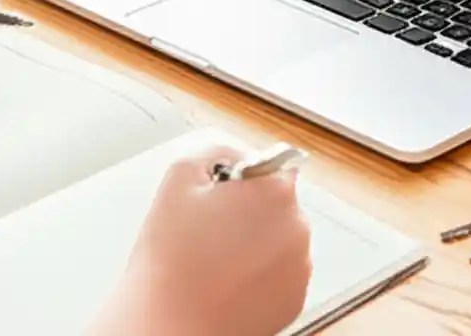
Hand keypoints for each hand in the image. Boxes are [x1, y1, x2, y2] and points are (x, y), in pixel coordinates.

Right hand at [92, 146, 312, 335]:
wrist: (170, 324)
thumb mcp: (180, 177)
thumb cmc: (172, 260)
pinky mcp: (294, 299)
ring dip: (255, 243)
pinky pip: (279, 274)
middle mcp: (298, 226)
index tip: (219, 196)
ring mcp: (300, 266)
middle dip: (248, 211)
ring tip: (214, 260)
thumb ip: (215, 152)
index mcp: (275, 191)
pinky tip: (226, 281)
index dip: (240, 178)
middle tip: (209, 230)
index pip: (269, 164)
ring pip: (278, 239)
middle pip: (276, 203)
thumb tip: (233, 155)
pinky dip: (259, 275)